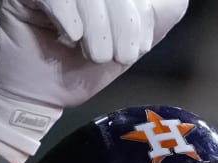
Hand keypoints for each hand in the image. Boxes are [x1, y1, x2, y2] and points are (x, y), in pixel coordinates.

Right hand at [0, 0, 188, 162]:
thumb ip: (154, 18)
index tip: (138, 48)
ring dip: (98, 27)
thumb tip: (179, 0)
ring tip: (96, 55)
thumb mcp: (127, 45)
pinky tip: (70, 39)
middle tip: (120, 57)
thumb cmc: (79, 70)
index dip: (140, 16)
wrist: (39, 96)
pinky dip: (69, 19)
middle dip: (125, 23)